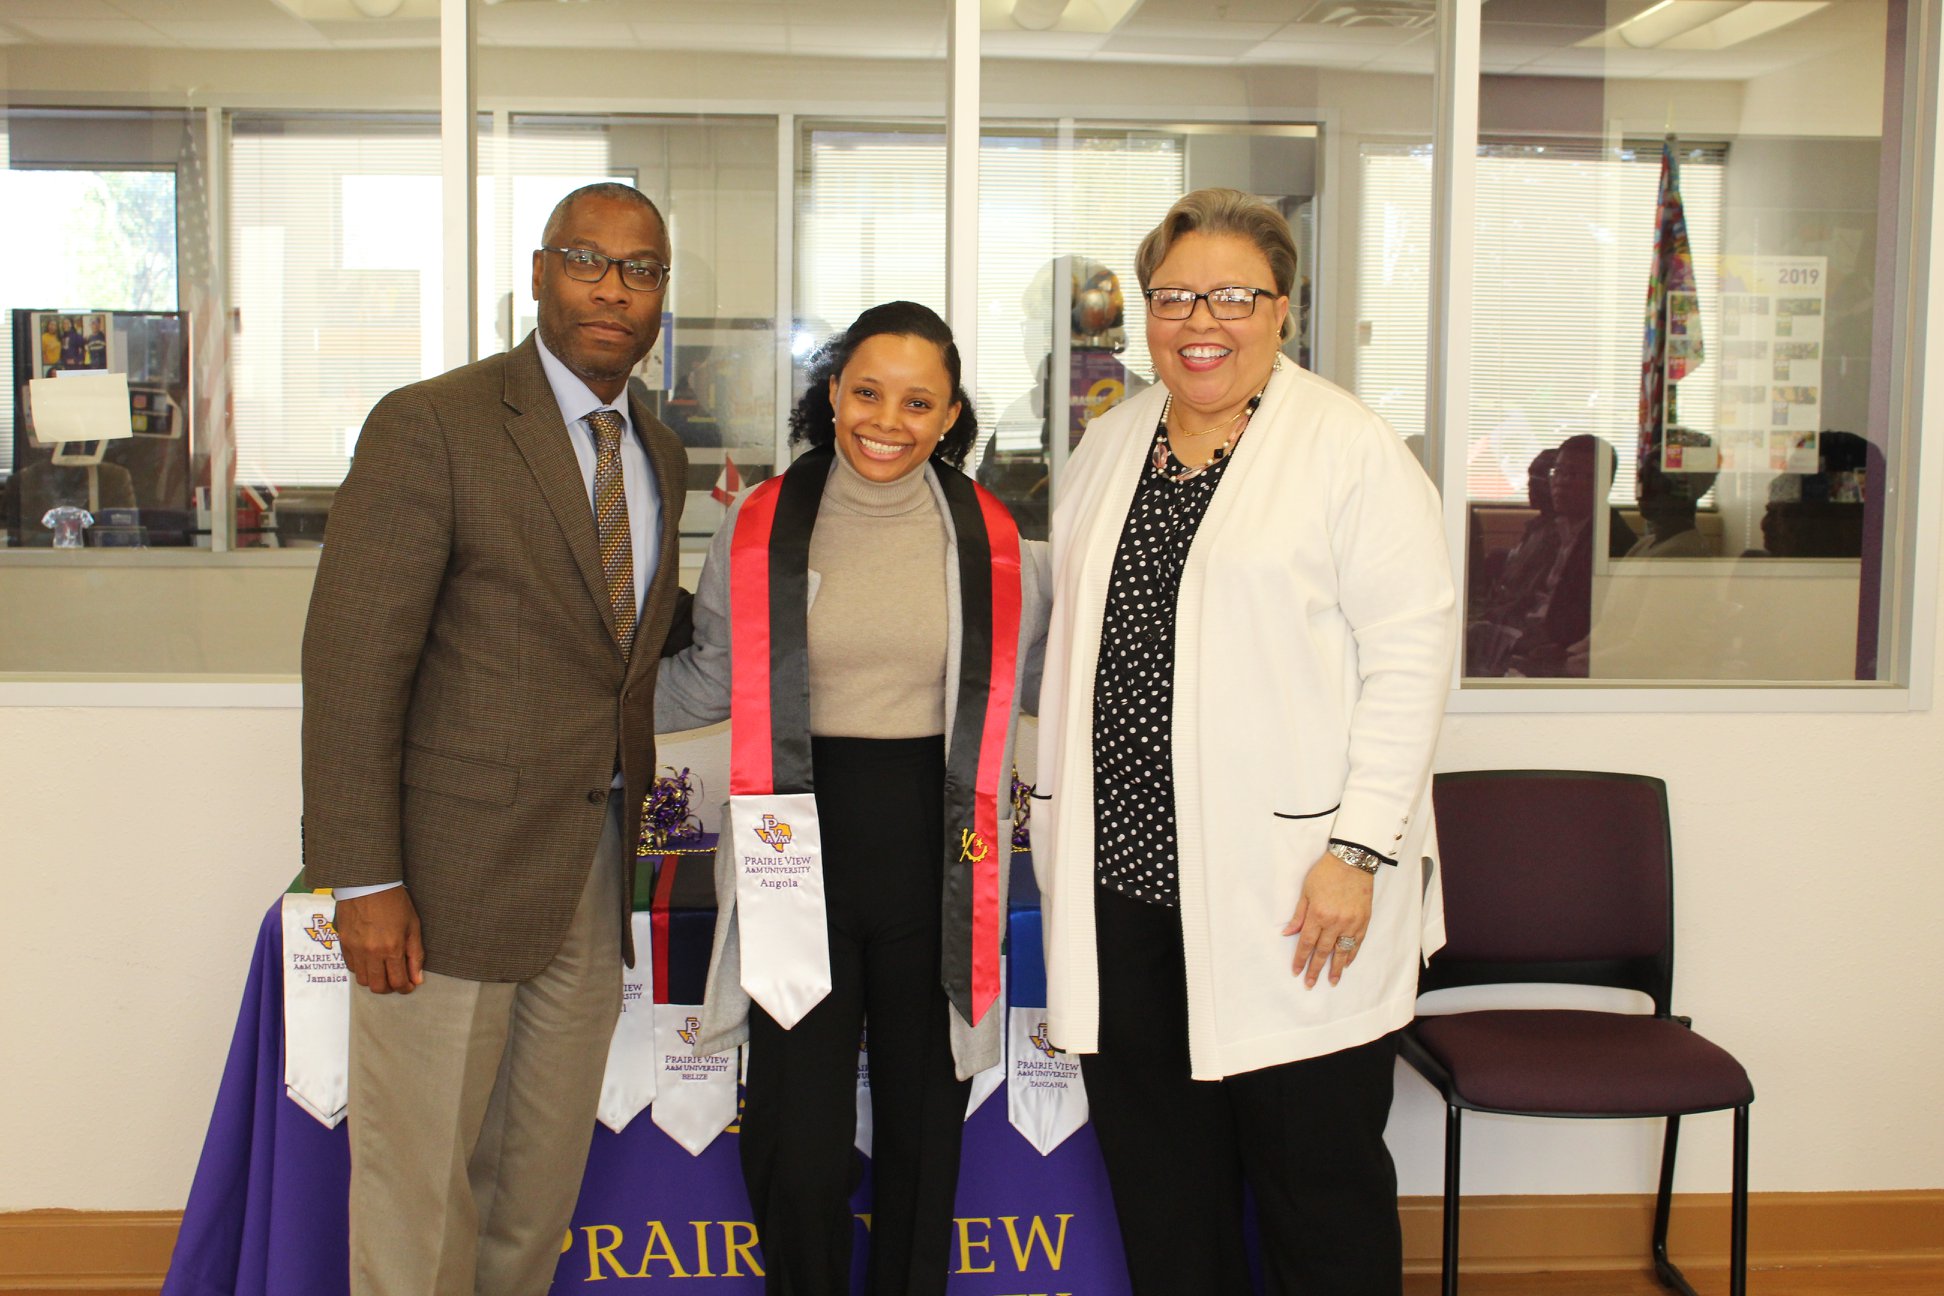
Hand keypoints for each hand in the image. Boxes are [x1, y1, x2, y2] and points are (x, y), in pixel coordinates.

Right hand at [335, 888, 424, 993]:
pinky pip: (351, 967)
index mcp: (392, 948)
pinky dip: (362, 969)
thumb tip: (417, 978)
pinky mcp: (343, 943)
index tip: (409, 986)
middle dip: (389, 988)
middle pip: (377, 986)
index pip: (398, 981)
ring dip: (374, 980)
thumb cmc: (394, 902)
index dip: (405, 988)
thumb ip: (415, 955)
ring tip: (383, 971)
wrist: (368, 884)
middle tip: (397, 981)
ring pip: (362, 980)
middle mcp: (371, 952)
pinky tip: (370, 961)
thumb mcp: (413, 926)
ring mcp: (355, 949)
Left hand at [1281, 853, 1373, 987]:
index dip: (1301, 959)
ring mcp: (1351, 923)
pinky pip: (1357, 942)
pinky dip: (1352, 954)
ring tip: (1332, 981)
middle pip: (1323, 951)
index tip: (1296, 971)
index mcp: (1318, 914)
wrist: (1352, 860)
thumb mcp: (1306, 891)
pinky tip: (1347, 963)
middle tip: (1310, 984)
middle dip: (1315, 969)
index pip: (1307, 943)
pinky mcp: (1364, 921)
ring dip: (1336, 968)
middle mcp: (1335, 922)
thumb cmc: (1326, 873)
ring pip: (1342, 951)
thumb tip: (1288, 933)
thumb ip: (1298, 915)